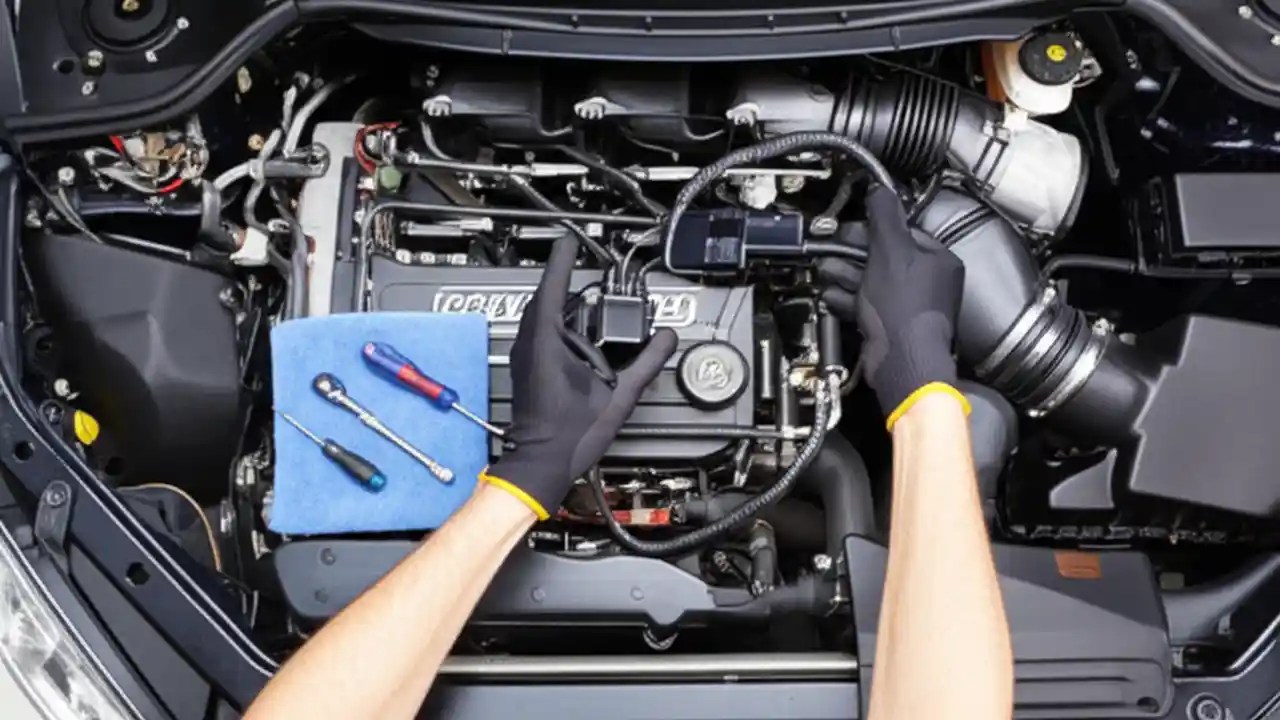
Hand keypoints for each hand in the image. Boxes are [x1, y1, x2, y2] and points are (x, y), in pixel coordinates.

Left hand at [480, 238, 677, 519]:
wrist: (540, 463)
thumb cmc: (569, 436)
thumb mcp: (618, 397)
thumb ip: (647, 364)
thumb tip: (667, 340)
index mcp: (547, 342)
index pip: (552, 286)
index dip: (562, 260)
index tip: (571, 240)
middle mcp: (531, 344)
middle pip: (546, 297)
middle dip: (566, 279)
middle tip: (584, 263)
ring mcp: (526, 356)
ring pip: (542, 315)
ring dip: (563, 303)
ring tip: (585, 295)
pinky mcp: (528, 367)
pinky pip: (541, 332)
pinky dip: (559, 322)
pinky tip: (577, 331)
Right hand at [854, 186, 966, 428]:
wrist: (902, 362)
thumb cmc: (904, 308)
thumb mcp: (891, 252)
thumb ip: (884, 218)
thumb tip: (879, 190)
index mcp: (938, 261)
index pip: (904, 233)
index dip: (873, 229)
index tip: (850, 228)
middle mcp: (929, 284)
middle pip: (886, 258)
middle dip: (854, 254)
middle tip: (831, 250)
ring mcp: (911, 308)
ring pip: (874, 283)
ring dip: (847, 275)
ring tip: (826, 270)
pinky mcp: (893, 327)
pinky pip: (869, 306)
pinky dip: (850, 300)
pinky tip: (832, 295)